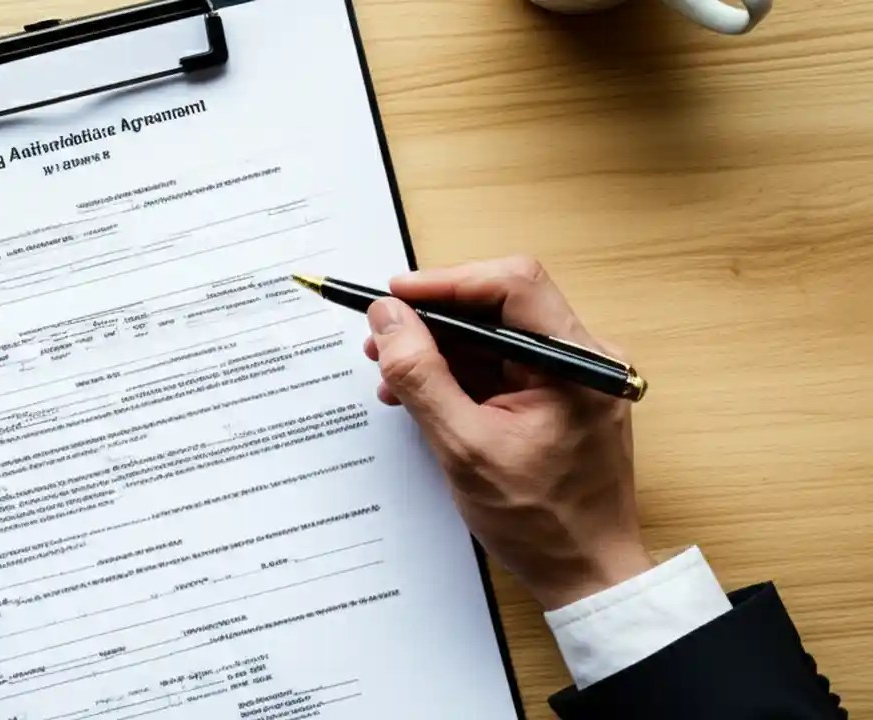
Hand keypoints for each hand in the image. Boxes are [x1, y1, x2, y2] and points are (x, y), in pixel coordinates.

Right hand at [364, 257, 653, 608]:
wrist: (586, 574)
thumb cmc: (543, 524)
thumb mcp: (465, 448)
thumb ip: (422, 377)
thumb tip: (388, 319)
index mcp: (576, 364)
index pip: (512, 286)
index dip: (447, 282)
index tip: (397, 296)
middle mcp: (582, 358)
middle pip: (499, 305)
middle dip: (433, 318)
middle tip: (382, 337)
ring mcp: (570, 377)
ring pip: (493, 336)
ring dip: (439, 348)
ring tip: (390, 372)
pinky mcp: (555, 396)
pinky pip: (499, 366)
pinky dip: (456, 374)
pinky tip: (419, 393)